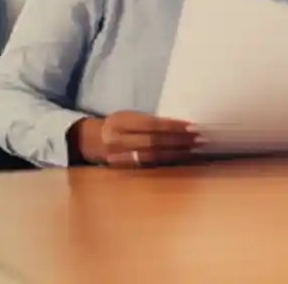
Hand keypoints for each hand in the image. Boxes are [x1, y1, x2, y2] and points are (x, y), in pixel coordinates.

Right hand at [72, 112, 199, 167]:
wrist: (89, 140)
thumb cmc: (117, 125)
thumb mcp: (129, 117)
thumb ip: (150, 122)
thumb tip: (181, 125)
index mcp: (120, 122)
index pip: (151, 125)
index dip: (172, 127)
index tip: (191, 126)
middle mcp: (118, 140)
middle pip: (153, 142)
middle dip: (178, 141)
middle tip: (198, 139)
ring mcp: (119, 157)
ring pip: (152, 157)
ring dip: (175, 154)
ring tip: (193, 149)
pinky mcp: (122, 169)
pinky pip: (148, 167)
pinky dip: (166, 163)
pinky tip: (180, 160)